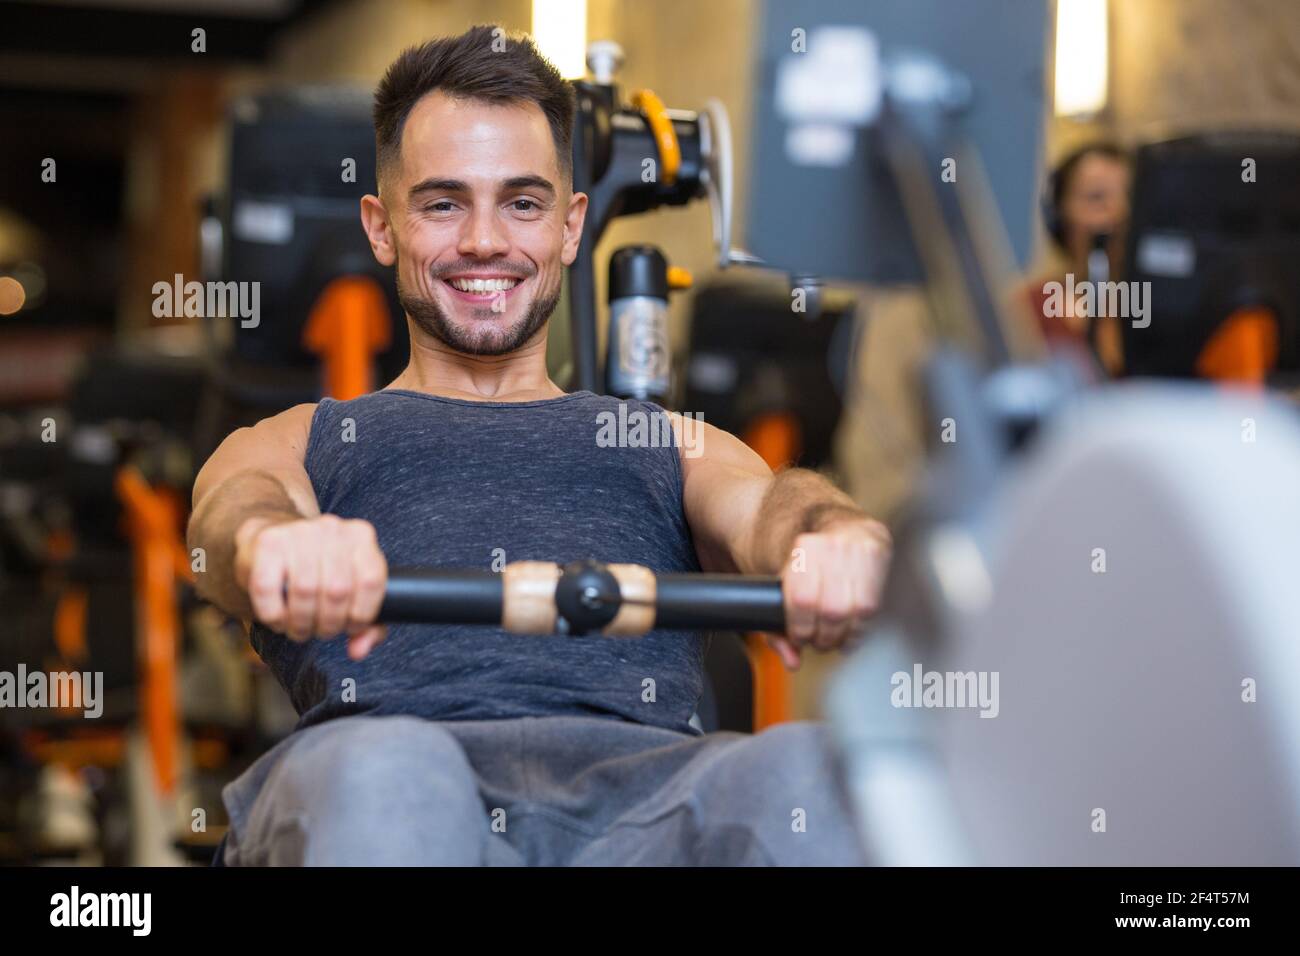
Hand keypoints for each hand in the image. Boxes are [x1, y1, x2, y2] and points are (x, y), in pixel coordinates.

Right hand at [234, 514, 387, 659]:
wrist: (273, 543)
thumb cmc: (318, 572)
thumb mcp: (350, 592)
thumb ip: (367, 625)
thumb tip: (358, 650)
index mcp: (361, 537)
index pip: (371, 582)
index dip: (361, 615)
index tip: (348, 627)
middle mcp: (332, 529)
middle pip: (338, 591)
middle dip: (328, 624)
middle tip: (318, 631)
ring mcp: (299, 532)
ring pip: (305, 591)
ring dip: (300, 623)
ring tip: (298, 629)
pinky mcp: (268, 543)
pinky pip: (269, 589)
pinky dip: (273, 615)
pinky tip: (277, 620)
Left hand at [768, 518, 890, 670]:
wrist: (799, 502)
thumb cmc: (776, 542)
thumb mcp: (762, 578)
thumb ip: (772, 621)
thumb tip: (792, 660)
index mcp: (804, 542)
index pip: (805, 600)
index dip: (801, 627)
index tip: (798, 635)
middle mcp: (838, 537)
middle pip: (836, 609)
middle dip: (825, 634)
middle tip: (817, 640)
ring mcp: (864, 539)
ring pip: (861, 608)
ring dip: (847, 631)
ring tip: (835, 634)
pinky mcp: (881, 545)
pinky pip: (877, 598)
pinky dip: (863, 620)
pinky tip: (852, 624)